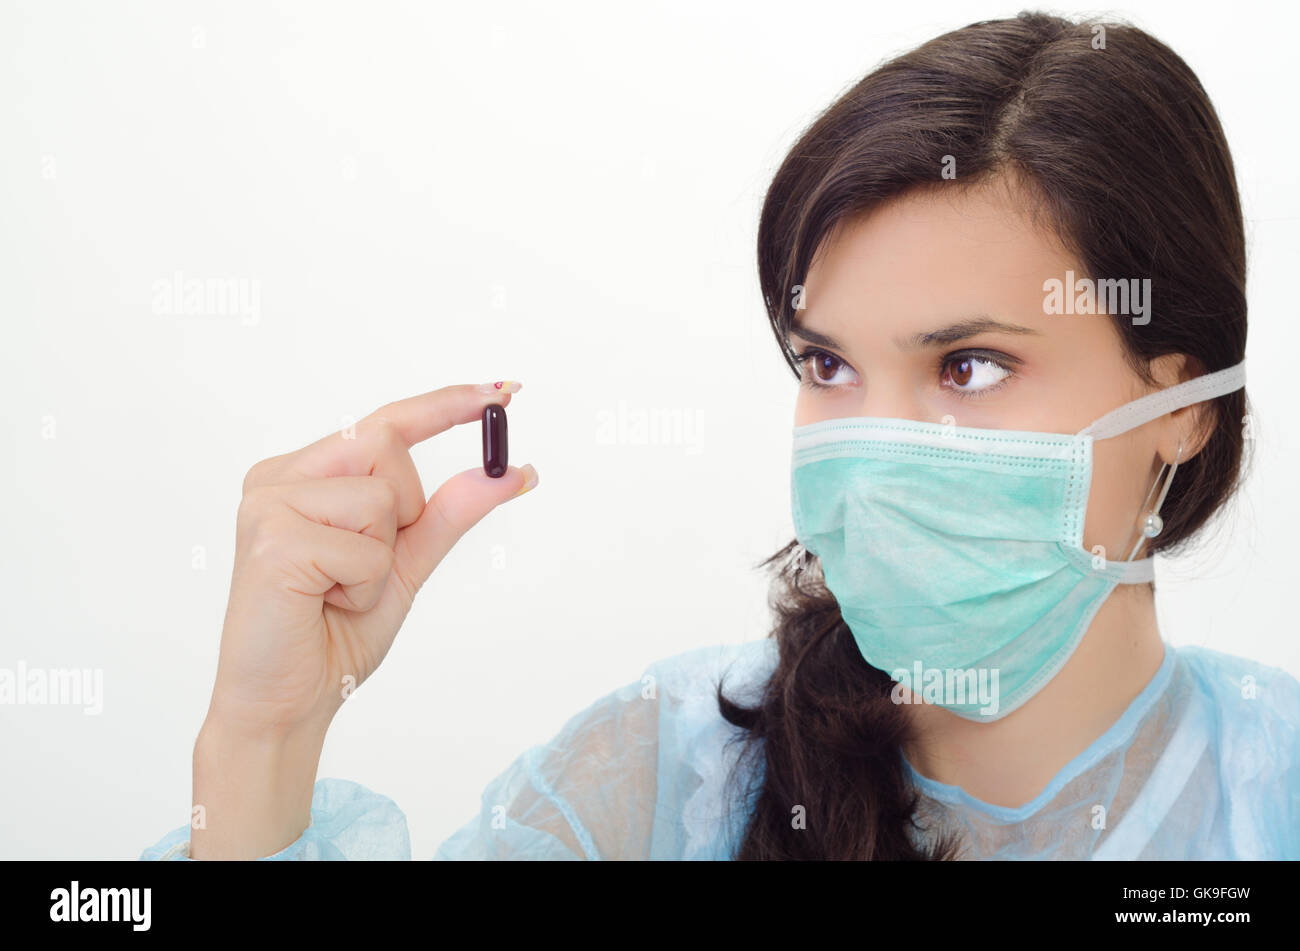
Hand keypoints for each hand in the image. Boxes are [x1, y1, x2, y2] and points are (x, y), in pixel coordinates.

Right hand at [208, 381, 535, 736]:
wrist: (288, 703)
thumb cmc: (335, 633)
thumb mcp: (407, 564)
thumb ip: (451, 513)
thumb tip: (514, 471)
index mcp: (306, 474)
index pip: (385, 422)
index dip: (447, 403)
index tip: (507, 390)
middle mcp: (278, 477)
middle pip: (386, 443)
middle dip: (403, 509)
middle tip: (364, 567)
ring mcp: (267, 503)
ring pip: (382, 497)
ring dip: (383, 558)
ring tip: (339, 592)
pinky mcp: (271, 539)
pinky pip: (365, 545)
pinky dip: (367, 585)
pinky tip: (324, 604)